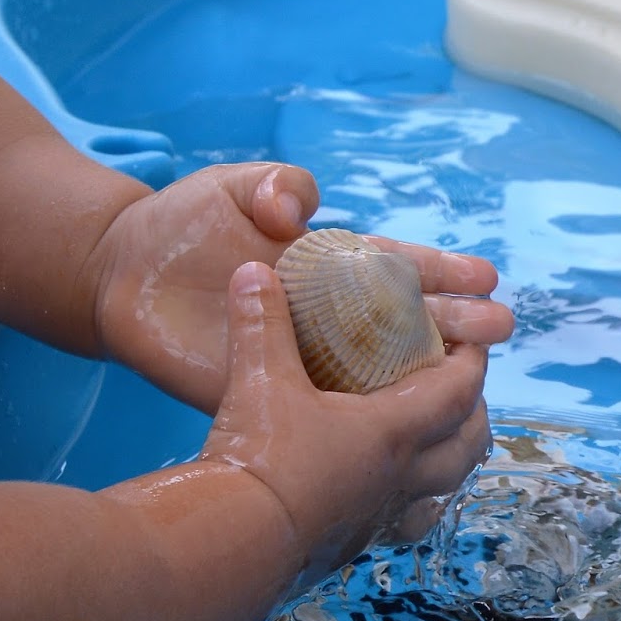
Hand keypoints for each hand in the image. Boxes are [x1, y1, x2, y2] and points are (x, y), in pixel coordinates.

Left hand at [93, 162, 512, 413]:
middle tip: (500, 324)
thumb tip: (299, 209)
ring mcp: (299, 355)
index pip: (394, 265)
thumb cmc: (181, 222)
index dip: (438, 270)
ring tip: (477, 377)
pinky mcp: (265, 390)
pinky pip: (323, 412)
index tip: (485, 274)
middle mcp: (325, 312)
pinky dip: (365, 422)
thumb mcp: (232, 186)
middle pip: (401, 320)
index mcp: (326, 261)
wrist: (120, 273)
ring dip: (425, 376)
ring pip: (376, 372)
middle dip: (452, 320)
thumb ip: (275, 186)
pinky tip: (408, 434)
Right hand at [203, 262, 493, 572]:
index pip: (457, 391)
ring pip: (441, 491)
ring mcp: (379, 517)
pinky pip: (402, 523)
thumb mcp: (258, 378)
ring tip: (434, 438)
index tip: (476, 338)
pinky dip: (408, 503)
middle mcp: (399, 477)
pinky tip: (383, 493)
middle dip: (472, 411)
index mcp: (392, 431)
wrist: (235, 546)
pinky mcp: (352, 546)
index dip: (472, 362)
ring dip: (448, 462)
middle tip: (458, 383)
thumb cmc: (259, 460)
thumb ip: (260, 321)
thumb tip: (252, 271)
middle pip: (467, 445)